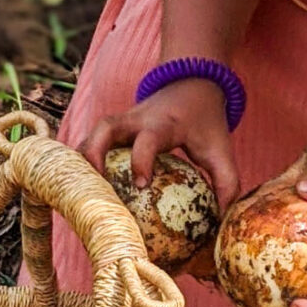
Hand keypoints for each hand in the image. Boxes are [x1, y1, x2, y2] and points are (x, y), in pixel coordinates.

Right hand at [82, 78, 239, 208]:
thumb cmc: (206, 123)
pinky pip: (93, 140)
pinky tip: (83, 186)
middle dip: (94, 154)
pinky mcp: (116, 127)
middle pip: (106, 128)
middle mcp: (137, 119)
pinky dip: (85, 159)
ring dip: (83, 158)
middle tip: (93, 187)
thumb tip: (222, 221)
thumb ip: (226, 184)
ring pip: (93, 133)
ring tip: (80, 190)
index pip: (147, 140)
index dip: (141, 161)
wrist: (193, 84)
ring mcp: (123, 121)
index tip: (140, 186)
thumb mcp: (221, 151)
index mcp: (163, 124)